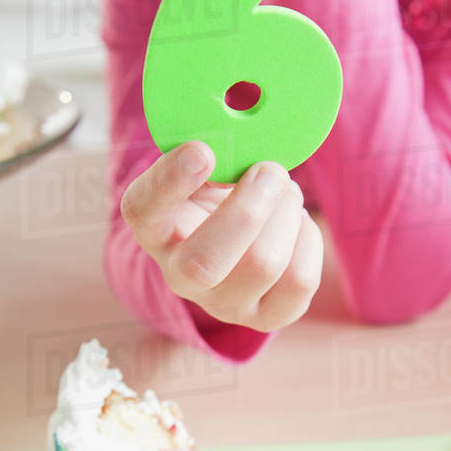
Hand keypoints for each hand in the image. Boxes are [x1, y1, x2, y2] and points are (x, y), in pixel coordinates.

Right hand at [120, 142, 322, 332]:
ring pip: (262, 266)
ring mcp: (223, 304)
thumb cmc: (221, 192)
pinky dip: (307, 239)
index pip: (142, 212)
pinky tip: (296, 224)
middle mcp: (180, 276)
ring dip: (286, 214)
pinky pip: (300, 281)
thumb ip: (216, 151)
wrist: (240, 237)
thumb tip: (246, 132)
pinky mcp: (267, 317)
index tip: (201, 150)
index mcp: (155, 229)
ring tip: (286, 193)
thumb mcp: (209, 167)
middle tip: (270, 170)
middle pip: (204, 263)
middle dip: (248, 210)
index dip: (169, 182)